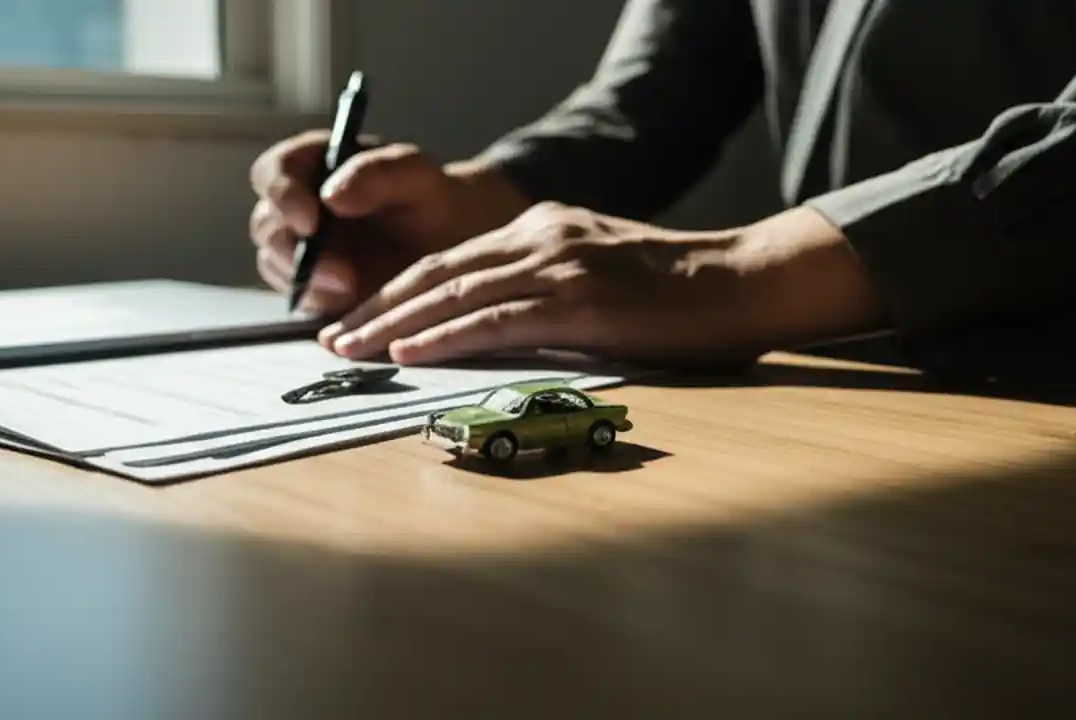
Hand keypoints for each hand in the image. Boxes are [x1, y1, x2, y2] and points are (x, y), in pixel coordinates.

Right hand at [249, 131, 529, 314]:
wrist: (450, 241)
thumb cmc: (428, 197)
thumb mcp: (413, 174)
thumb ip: (376, 173)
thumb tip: (331, 195)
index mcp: (311, 164)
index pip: (272, 171)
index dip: (281, 194)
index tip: (311, 220)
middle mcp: (296, 204)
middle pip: (266, 224)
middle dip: (293, 250)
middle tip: (338, 270)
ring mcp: (299, 247)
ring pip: (274, 262)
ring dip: (306, 279)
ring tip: (350, 288)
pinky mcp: (310, 283)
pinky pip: (297, 295)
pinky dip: (317, 301)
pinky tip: (348, 304)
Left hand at [317, 203, 886, 365]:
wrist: (744, 281)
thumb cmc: (675, 292)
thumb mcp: (596, 273)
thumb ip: (543, 291)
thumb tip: (488, 328)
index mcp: (541, 230)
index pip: (448, 261)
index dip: (394, 294)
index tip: (355, 323)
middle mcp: (540, 238)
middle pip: (436, 273)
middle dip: (376, 309)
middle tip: (331, 340)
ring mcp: (560, 265)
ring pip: (456, 294)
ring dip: (394, 326)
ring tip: (350, 352)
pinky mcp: (581, 302)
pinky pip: (498, 320)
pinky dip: (446, 337)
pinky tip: (410, 354)